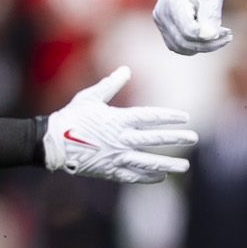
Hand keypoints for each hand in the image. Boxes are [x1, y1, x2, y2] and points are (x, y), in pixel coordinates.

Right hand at [44, 67, 197, 183]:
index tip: (185, 117)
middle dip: (176, 138)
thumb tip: (125, 70)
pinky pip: (133, 175)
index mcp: (117, 119)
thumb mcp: (90, 97)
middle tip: (194, 138)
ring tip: (185, 165)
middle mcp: (121, 139)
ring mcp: (116, 156)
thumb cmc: (71, 116)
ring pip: (148, 162)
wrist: (52, 142)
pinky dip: (148, 177)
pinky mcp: (110, 170)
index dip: (168, 117)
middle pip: (154, 139)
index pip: (149, 117)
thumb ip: (111, 85)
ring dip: (168, 164)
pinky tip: (160, 177)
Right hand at [153, 0, 245, 54]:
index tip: (226, 30)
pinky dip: (196, 45)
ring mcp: (161, 22)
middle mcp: (161, 15)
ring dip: (204, 46)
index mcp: (172, 4)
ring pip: (182, 47)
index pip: (189, 32)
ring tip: (222, 36)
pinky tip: (211, 37)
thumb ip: (211, 14)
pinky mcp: (165, 27)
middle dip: (210, 43)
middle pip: (185, 42)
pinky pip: (180, 45)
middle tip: (228, 35)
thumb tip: (210, 36)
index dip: (208, 36)